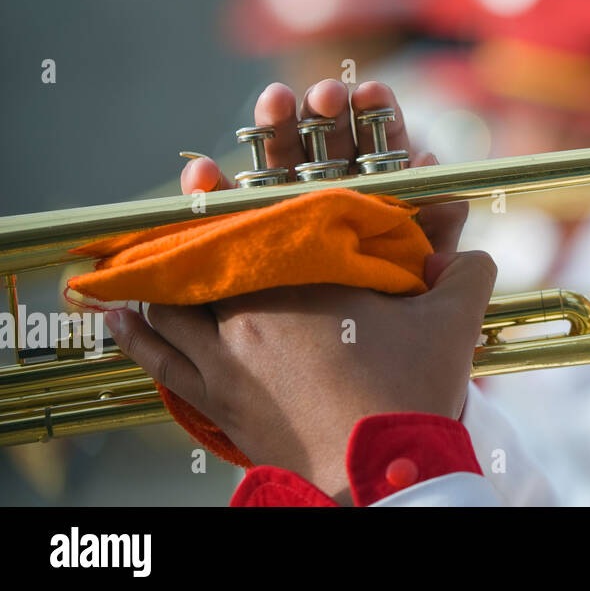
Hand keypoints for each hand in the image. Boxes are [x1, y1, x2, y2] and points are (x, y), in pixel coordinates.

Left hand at [108, 79, 494, 504]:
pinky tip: (120, 318)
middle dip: (210, 199)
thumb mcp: (453, 321)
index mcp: (311, 278)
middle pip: (222, 239)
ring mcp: (228, 354)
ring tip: (147, 238)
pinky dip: (138, 335)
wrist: (380, 477)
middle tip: (197, 167)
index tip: (266, 113)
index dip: (278, 153)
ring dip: (164, 261)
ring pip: (178, 294)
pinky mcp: (217, 399)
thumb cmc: (412, 394)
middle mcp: (254, 308)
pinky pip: (161, 360)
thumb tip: (467, 240)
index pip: (286, 201)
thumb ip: (464, 269)